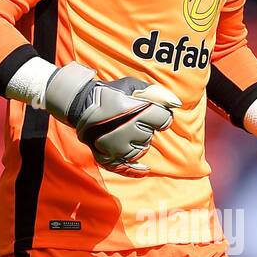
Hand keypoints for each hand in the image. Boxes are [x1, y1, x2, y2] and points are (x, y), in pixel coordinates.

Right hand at [44, 63, 180, 174]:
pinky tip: (144, 169)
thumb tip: (176, 104)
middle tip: (131, 119)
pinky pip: (128, 168)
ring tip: (122, 130)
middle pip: (150, 135)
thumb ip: (156, 93)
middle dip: (145, 127)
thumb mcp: (132, 86)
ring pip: (141, 150)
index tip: (153, 113)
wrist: (80, 105)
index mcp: (134, 112)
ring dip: (137, 142)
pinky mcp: (108, 158)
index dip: (160, 116)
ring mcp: (117, 147)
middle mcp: (126, 131)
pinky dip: (136, 169)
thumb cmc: (109, 93)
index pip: (163, 120)